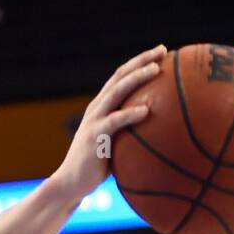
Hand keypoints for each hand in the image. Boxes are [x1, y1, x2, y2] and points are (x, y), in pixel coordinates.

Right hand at [54, 44, 165, 198]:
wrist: (71, 183)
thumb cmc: (97, 166)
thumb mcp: (115, 144)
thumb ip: (131, 133)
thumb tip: (162, 133)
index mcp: (102, 106)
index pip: (122, 76)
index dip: (140, 61)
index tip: (162, 51)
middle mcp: (97, 107)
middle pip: (120, 76)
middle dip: (141, 60)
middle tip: (162, 50)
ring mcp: (94, 120)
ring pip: (117, 91)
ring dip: (136, 78)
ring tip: (156, 69)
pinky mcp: (94, 137)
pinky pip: (115, 122)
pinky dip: (130, 114)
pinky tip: (147, 110)